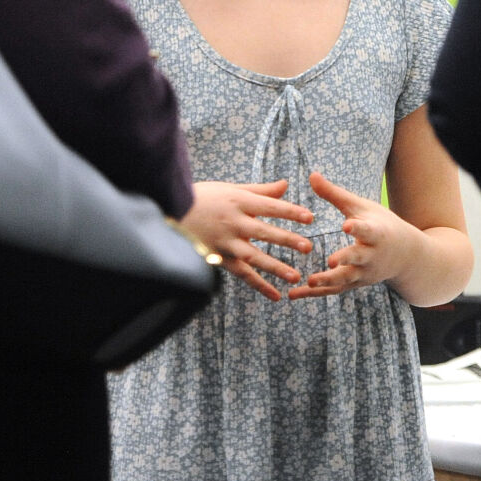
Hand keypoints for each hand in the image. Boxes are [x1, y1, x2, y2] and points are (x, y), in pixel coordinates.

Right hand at [179, 180, 314, 300]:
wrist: (170, 212)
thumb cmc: (203, 197)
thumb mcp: (231, 188)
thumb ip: (261, 190)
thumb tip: (286, 185)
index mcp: (238, 201)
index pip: (270, 207)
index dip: (291, 212)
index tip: (310, 218)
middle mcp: (233, 222)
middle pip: (265, 232)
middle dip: (287, 240)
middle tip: (308, 247)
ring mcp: (225, 242)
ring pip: (254, 256)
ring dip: (276, 267)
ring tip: (295, 276)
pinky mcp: (219, 258)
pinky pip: (241, 274)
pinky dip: (258, 286)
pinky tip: (275, 295)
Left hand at [287, 171, 418, 299]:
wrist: (405, 255)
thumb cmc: (380, 224)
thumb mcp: (361, 207)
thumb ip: (335, 194)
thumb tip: (311, 174)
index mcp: (377, 233)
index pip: (368, 230)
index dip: (358, 228)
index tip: (346, 225)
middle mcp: (372, 255)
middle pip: (358, 258)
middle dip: (345, 259)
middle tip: (330, 261)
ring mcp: (364, 273)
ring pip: (346, 279)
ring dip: (328, 281)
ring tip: (309, 282)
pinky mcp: (355, 284)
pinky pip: (334, 290)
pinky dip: (315, 294)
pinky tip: (293, 294)